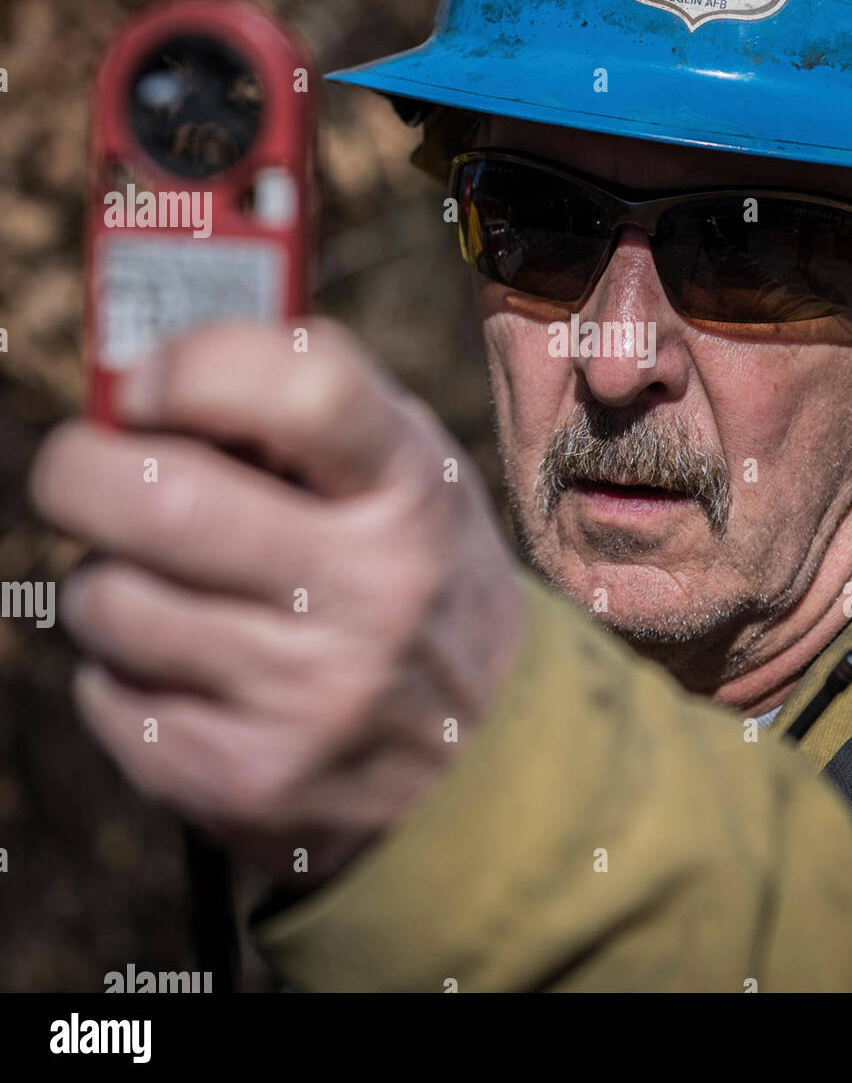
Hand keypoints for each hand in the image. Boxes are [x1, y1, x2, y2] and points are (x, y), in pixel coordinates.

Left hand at [28, 319, 525, 880]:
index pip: (306, 390)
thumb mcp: (404, 470)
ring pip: (109, 601)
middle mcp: (373, 592)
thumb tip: (138, 377)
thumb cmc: (410, 570)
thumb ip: (302, 406)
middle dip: (80, 469)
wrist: (478, 754)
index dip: (194, 366)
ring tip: (164, 585)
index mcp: (412, 491)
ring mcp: (311, 695)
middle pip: (160, 500)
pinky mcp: (249, 778)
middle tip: (84, 468)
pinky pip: (105, 694)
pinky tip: (187, 668)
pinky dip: (119, 670)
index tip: (145, 385)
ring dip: (106, 579)